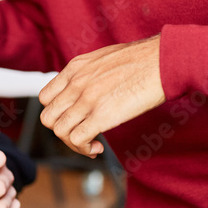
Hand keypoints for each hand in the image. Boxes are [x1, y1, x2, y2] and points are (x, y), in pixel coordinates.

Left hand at [39, 35, 164, 157]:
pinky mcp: (101, 116)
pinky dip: (84, 149)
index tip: (72, 120)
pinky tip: (98, 148)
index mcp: (74, 68)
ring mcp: (87, 100)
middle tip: (81, 136)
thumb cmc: (142, 59)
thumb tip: (89, 86)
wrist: (162, 60)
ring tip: (91, 145)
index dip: (56, 113)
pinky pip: (77, 139)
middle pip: (48, 118)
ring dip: (73, 144)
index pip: (45, 98)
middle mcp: (75, 83)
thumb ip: (88, 73)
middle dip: (62, 132)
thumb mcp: (104, 58)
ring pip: (59, 131)